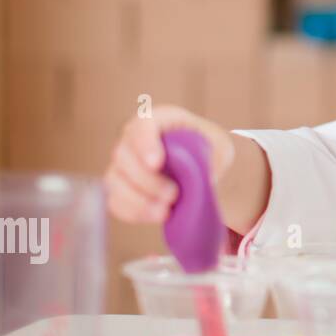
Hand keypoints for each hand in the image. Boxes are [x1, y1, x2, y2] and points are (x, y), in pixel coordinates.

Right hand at [103, 105, 234, 223]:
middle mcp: (135, 138)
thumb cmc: (211, 151)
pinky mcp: (121, 188)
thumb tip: (202, 176)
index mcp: (161, 120)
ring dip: (138, 200)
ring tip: (166, 211)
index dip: (145, 143)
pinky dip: (133, 212)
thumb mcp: (220, 148)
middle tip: (174, 194)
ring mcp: (124, 164)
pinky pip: (115, 201)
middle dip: (147, 180)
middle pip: (124, 155)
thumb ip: (211, 157)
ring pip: (115, 180)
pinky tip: (157, 216)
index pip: (143, 124)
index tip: (156, 163)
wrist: (204, 169)